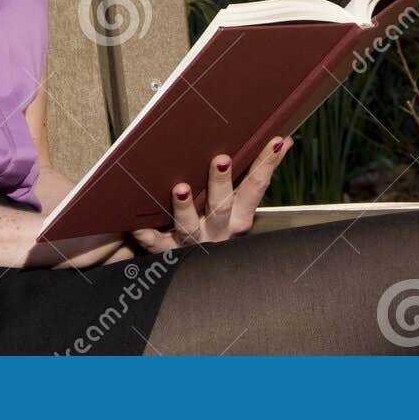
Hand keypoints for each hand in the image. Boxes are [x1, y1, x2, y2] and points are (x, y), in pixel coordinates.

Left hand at [130, 135, 292, 250]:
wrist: (192, 279)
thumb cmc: (214, 226)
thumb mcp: (239, 206)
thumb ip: (255, 176)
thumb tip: (282, 141)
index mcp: (238, 218)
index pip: (255, 188)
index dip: (266, 165)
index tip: (274, 142)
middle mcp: (218, 231)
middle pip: (222, 207)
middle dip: (221, 183)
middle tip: (220, 160)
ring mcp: (192, 244)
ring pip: (189, 227)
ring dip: (185, 208)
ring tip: (181, 189)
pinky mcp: (166, 253)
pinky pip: (154, 243)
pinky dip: (146, 235)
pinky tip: (136, 225)